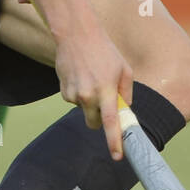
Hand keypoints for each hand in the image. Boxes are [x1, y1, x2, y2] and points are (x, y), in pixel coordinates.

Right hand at [55, 27, 133, 161]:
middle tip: (105, 101)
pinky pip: (75, 101)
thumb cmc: (104, 50)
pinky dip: (80, 94)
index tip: (117, 156)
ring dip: (90, 102)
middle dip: (100, 119)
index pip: (111, 123)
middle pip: (94, 123)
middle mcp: (87, 95)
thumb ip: (126, 93)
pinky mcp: (63, 91)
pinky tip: (81, 76)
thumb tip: (125, 109)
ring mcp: (73, 94)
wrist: (76, 34)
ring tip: (92, 78)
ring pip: (84, 110)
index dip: (114, 141)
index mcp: (105, 90)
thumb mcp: (124, 69)